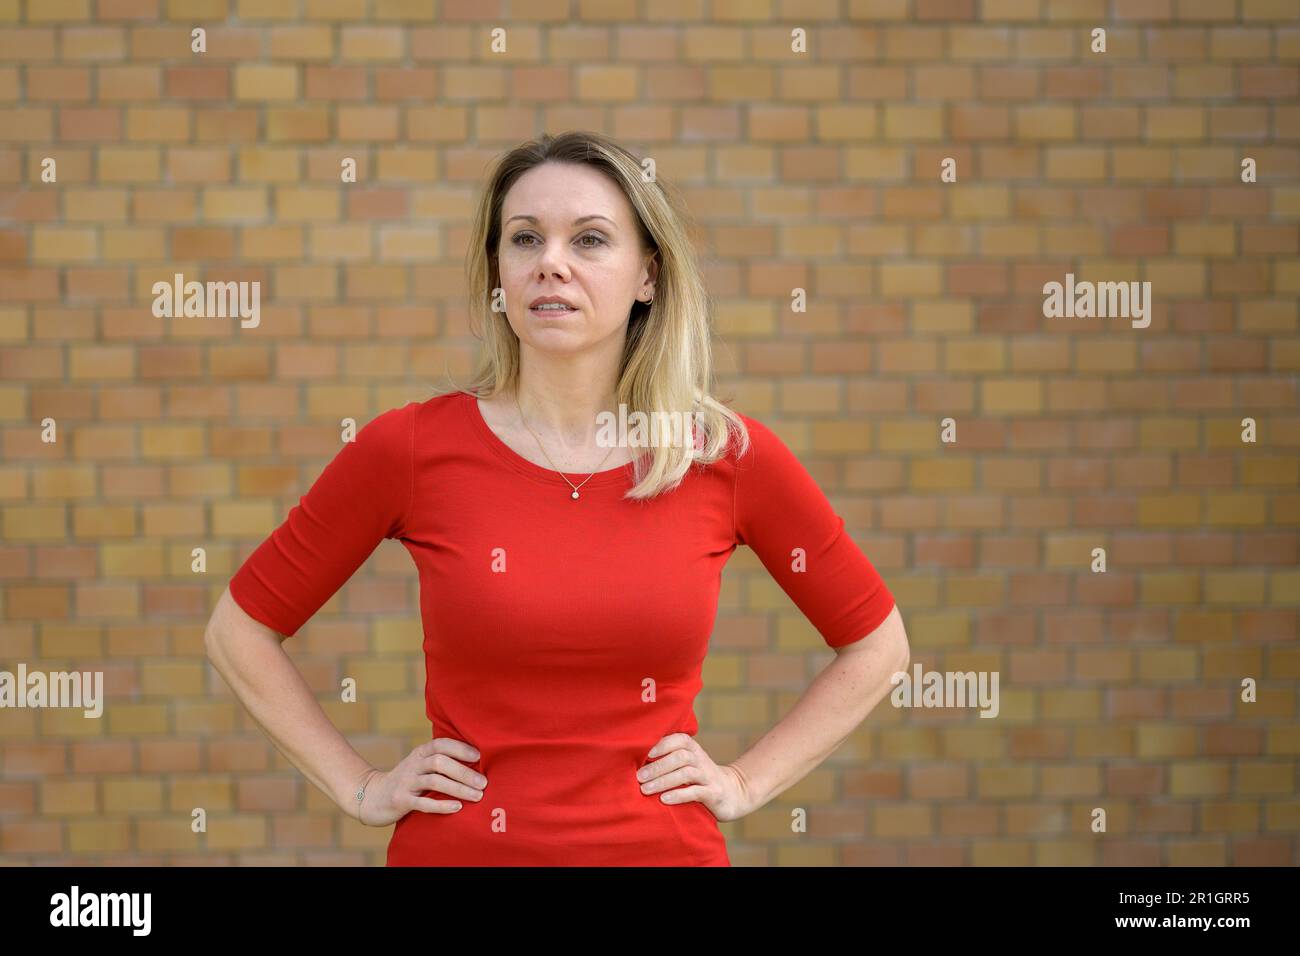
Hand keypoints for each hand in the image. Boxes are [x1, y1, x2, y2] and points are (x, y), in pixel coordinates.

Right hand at [355, 738, 487, 826]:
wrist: (372, 796)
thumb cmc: (408, 781)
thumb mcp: (421, 766)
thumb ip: (441, 761)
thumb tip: (477, 762)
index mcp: (420, 753)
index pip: (441, 744)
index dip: (460, 748)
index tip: (479, 756)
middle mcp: (413, 764)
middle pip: (440, 762)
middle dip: (464, 772)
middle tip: (484, 783)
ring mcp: (406, 782)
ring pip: (434, 781)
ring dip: (458, 788)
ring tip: (477, 796)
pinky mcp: (400, 800)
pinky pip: (423, 802)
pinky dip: (442, 805)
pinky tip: (457, 808)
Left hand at [636, 733, 752, 822]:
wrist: (733, 792)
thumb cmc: (699, 777)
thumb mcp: (686, 763)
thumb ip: (667, 758)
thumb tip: (633, 758)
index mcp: (692, 748)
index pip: (678, 739)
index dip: (661, 744)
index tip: (644, 754)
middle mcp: (701, 759)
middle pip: (680, 757)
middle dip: (657, 766)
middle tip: (638, 777)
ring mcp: (708, 776)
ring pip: (686, 773)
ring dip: (664, 781)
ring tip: (646, 789)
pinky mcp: (714, 793)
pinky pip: (696, 792)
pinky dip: (678, 795)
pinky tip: (664, 800)